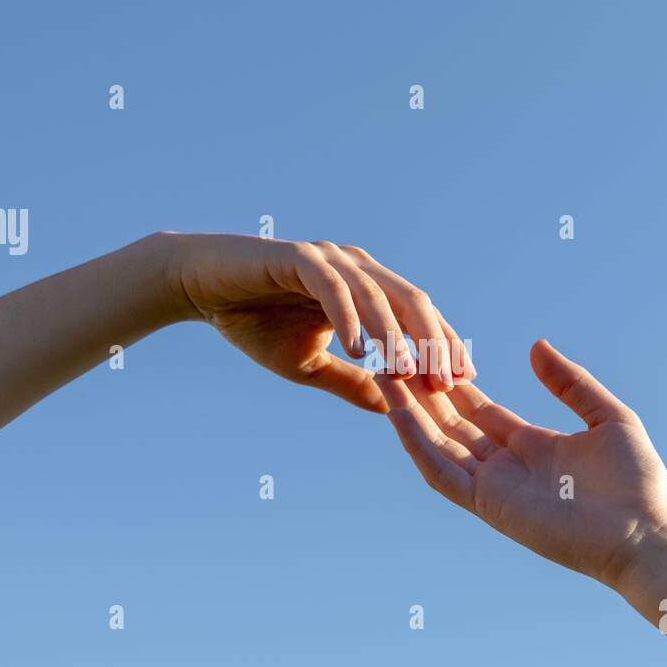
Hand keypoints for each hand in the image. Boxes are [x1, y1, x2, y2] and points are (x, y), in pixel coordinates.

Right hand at [166, 233, 473, 412]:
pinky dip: (348, 317)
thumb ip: (352, 381)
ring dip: (395, 335)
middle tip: (447, 381)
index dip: (443, 346)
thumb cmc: (256, 322)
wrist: (202, 288)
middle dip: (433, 342)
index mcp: (366, 289)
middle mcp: (356, 268)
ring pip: (377, 295)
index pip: (418, 317)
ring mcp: (329, 259)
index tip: (464, 382)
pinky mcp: (298, 257)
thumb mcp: (310, 365)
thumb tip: (391, 408)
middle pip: (411, 301)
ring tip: (407, 371)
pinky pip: (332, 288)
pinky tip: (358, 349)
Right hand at [375, 339, 666, 589]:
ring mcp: (494, 487)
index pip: (479, 411)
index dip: (453, 384)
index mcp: (532, 446)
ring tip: (383, 376)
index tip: (428, 355)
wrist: (644, 532)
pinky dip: (417, 445)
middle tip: (392, 357)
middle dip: (422, 393)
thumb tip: (536, 346)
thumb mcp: (607, 416)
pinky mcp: (489, 504)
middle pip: (450, 424)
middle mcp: (507, 466)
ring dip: (408, 412)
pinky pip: (443, 473)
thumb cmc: (636, 481)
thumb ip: (570, 382)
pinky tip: (398, 413)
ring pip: (437, 445)